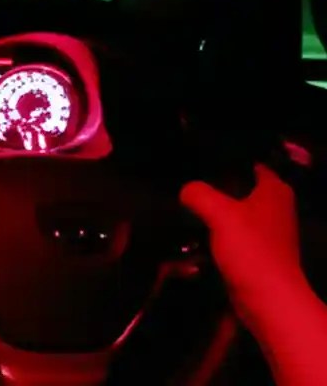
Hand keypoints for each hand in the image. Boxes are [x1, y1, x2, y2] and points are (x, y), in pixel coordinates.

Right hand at [180, 164, 308, 328]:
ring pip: (237, 214)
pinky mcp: (258, 255)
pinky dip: (218, 235)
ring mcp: (269, 234)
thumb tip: (185, 190)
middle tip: (189, 187)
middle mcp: (276, 209)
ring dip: (216, 214)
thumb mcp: (220, 213)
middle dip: (218, 189)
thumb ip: (199, 194)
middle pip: (243, 190)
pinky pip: (234, 237)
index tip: (203, 163)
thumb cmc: (250, 249)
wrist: (268, 298)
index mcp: (275, 192)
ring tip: (187, 209)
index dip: (231, 163)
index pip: (255, 166)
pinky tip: (196, 236)